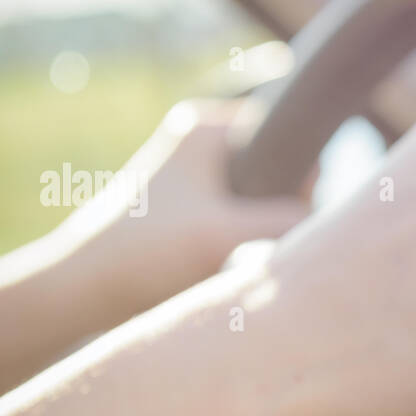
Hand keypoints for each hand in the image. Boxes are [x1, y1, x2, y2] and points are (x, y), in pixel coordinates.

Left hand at [67, 99, 314, 317]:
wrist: (81, 290)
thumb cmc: (145, 252)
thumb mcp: (227, 236)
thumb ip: (288, 225)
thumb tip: (333, 226)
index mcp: (207, 126)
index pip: (288, 138)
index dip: (300, 178)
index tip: (287, 216)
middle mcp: (203, 145)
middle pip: (279, 175)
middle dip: (282, 211)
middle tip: (260, 243)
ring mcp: (198, 181)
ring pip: (263, 206)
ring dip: (263, 234)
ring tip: (240, 259)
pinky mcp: (193, 215)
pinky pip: (243, 226)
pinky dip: (245, 247)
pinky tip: (231, 269)